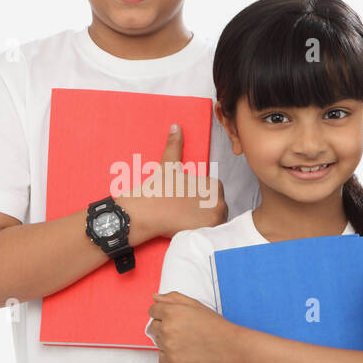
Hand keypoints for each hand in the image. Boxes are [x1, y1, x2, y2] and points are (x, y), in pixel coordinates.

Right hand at [122, 124, 226, 238]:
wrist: (143, 213)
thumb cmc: (157, 190)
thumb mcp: (168, 165)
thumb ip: (175, 145)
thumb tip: (176, 126)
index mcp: (214, 186)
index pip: (214, 194)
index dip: (200, 197)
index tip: (186, 201)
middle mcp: (219, 203)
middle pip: (216, 209)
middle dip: (204, 211)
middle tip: (183, 212)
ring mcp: (213, 221)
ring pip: (214, 222)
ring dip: (204, 223)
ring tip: (184, 221)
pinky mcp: (205, 235)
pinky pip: (210, 236)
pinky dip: (201, 234)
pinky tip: (187, 230)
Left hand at [147, 291, 234, 362]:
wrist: (228, 347)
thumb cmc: (214, 324)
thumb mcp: (196, 305)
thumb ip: (173, 298)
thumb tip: (155, 297)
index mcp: (171, 312)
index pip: (152, 311)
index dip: (162, 313)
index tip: (173, 318)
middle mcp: (166, 328)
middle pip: (152, 326)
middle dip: (162, 326)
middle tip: (181, 330)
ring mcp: (168, 345)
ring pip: (156, 340)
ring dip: (165, 339)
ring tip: (184, 339)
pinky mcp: (171, 360)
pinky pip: (161, 354)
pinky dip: (169, 352)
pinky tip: (184, 349)